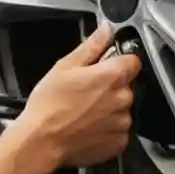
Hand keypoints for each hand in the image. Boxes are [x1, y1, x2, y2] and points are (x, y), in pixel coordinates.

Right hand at [13, 26, 142, 168]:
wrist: (41, 141)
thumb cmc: (49, 105)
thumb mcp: (65, 66)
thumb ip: (92, 46)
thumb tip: (107, 30)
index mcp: (112, 76)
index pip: (132, 60)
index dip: (118, 61)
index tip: (105, 67)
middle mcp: (123, 99)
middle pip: (126, 86)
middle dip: (110, 87)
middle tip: (86, 92)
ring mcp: (123, 123)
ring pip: (121, 109)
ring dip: (109, 109)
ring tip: (83, 112)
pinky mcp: (119, 143)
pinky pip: (118, 130)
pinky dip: (107, 129)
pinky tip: (87, 127)